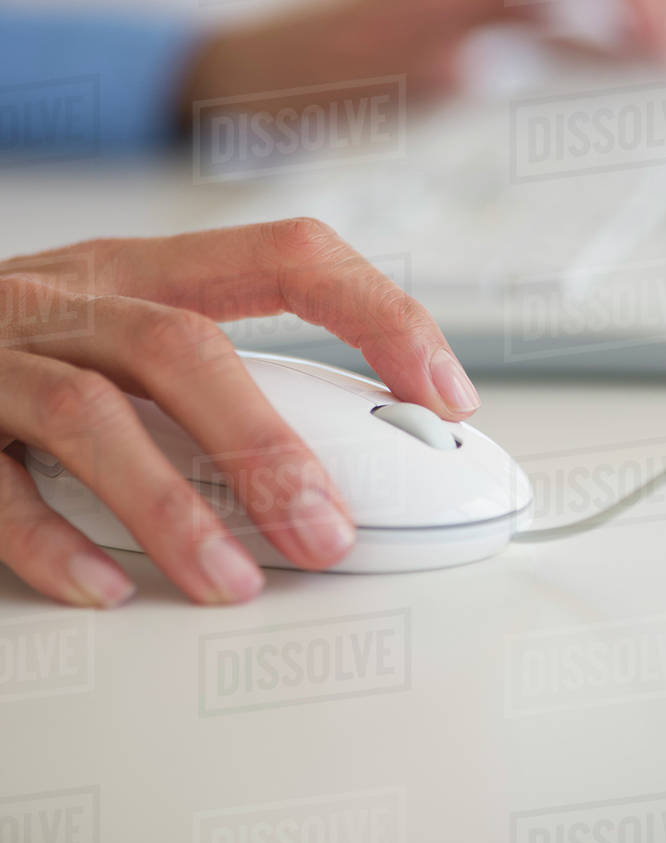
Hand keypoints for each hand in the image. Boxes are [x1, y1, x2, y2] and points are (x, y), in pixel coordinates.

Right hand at [0, 220, 478, 607]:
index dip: (378, 311)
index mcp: (149, 270)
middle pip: (185, 346)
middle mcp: (78, 299)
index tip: (444, 390)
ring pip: (91, 411)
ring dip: (170, 502)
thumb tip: (338, 466)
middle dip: (266, 443)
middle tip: (329, 531)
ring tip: (230, 582)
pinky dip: (48, 539)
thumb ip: (217, 381)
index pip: (288, 255)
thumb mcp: (128, 333)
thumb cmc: (29, 348)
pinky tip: (102, 587)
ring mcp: (3, 355)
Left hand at [181, 0, 665, 112]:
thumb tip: (476, 70)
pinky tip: (611, 65)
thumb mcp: (344, 83)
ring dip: (622, 13)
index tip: (660, 24)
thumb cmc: (290, 76)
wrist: (246, 74)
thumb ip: (409, 74)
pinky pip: (536, 28)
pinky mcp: (457, 34)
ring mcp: (462, 6)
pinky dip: (585, 41)